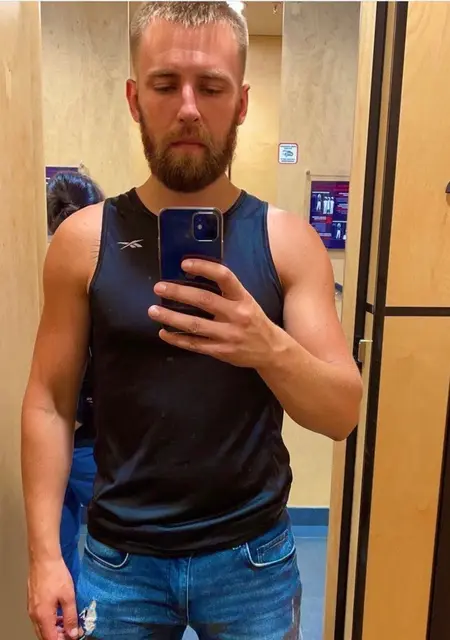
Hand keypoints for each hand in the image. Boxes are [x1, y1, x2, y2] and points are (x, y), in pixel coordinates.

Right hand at [28, 558, 81, 639]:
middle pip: (45, 635)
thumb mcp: (68, 596)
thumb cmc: (55, 574)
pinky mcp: (32, 602)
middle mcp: (34, 615)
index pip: (51, 639)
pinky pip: (39, 618)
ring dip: (54, 629)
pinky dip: (49, 621)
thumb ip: (70, 617)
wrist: (44, 559)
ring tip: (67, 623)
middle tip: (71, 632)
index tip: (73, 636)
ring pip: (41, 627)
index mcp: (43, 616)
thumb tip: (73, 633)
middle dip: (58, 636)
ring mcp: (32, 608)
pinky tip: (59, 614)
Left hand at [148, 259, 279, 367]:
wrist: (271, 350)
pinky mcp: (221, 351)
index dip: (204, 268)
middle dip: (179, 292)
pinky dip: (177, 339)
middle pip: (204, 300)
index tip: (184, 264)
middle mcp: (237, 315)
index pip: (224, 277)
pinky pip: (194, 344)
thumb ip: (226, 292)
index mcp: (243, 298)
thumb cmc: (253, 320)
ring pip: (195, 325)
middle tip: (159, 287)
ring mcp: (228, 335)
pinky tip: (163, 332)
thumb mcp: (246, 301)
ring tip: (153, 311)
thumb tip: (193, 277)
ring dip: (171, 317)